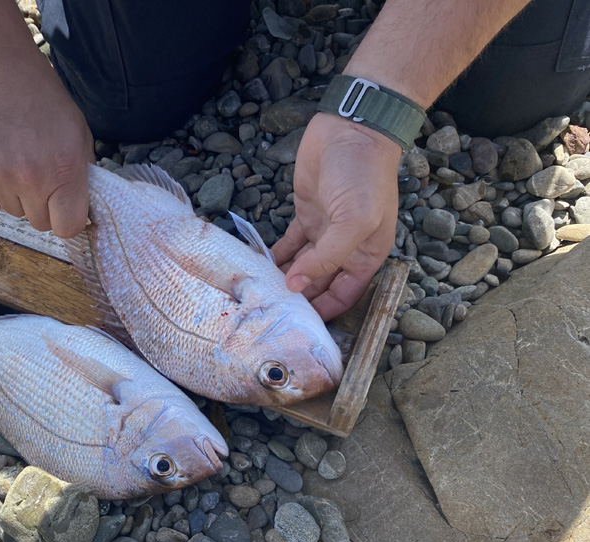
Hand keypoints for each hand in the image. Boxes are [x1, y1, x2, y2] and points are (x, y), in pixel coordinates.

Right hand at [0, 56, 94, 237]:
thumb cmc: (43, 98)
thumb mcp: (78, 133)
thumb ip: (81, 175)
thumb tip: (81, 208)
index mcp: (65, 169)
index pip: (68, 228)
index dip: (68, 219)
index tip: (66, 207)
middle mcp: (31, 179)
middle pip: (39, 223)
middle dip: (43, 205)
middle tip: (40, 175)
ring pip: (13, 213)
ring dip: (17, 196)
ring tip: (17, 161)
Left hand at [272, 112, 401, 320]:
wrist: (351, 129)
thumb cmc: (363, 175)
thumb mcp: (354, 221)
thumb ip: (327, 258)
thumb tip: (297, 286)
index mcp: (367, 255)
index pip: (345, 295)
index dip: (325, 312)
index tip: (297, 326)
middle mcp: (346, 248)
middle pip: (321, 285)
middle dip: (300, 298)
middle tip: (271, 312)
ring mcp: (324, 231)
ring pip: (302, 266)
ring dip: (284, 279)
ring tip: (260, 294)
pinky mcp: (305, 215)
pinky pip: (289, 244)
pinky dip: (276, 256)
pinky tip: (259, 268)